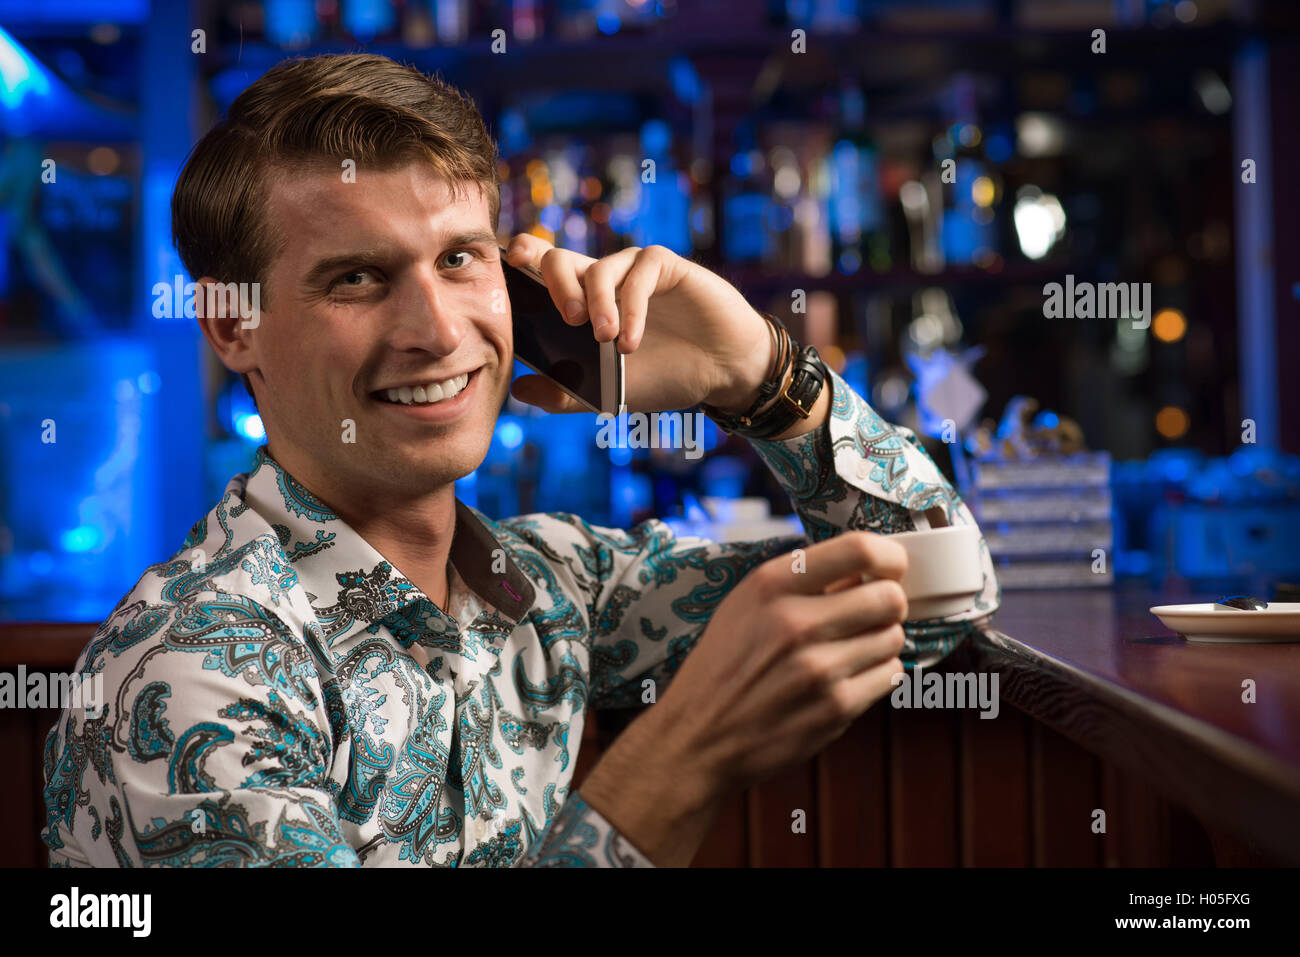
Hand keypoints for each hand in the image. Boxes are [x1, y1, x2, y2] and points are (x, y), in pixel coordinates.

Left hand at [502, 235, 773, 415]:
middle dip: (556, 285)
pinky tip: (632, 341)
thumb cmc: (666, 378)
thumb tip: (517, 389)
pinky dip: (631, 309)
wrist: (723, 373)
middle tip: (569, 321)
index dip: (520, 260)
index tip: (509, 269)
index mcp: (582, 301)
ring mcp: (633, 270)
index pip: (540, 268)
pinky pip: (638, 274)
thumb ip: (565, 393)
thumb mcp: (608, 392)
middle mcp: (603, 279)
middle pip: (559, 258)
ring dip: (599, 304)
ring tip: (608, 342)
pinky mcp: (665, 266)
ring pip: (599, 268)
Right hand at [657, 531, 907, 797]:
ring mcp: (819, 669)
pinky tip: (846, 677)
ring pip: (894, 637)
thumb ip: (800, 580)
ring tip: (850, 649)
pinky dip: (877, 674)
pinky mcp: (836, 709)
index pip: (859, 549)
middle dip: (888, 603)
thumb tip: (864, 568)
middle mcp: (796, 622)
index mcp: (771, 586)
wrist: (699, 737)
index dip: (889, 556)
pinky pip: (891, 675)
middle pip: (889, 597)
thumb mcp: (745, 604)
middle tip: (871, 613)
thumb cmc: (724, 664)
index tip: (890, 566)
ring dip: (881, 641)